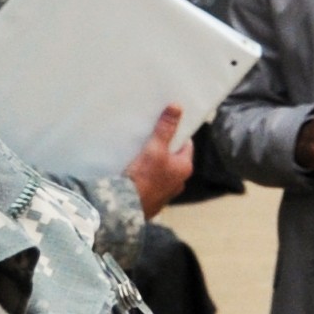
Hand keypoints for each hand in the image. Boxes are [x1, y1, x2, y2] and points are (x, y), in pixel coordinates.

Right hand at [123, 104, 193, 218]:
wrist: (127, 207)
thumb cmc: (145, 177)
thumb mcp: (155, 148)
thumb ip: (165, 128)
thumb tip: (177, 106)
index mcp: (185, 168)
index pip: (186, 145)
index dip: (177, 134)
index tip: (166, 126)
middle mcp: (180, 181)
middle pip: (173, 158)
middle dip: (164, 148)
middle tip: (151, 137)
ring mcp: (167, 192)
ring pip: (162, 170)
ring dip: (155, 162)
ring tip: (141, 152)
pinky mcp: (154, 199)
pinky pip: (152, 181)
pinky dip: (147, 175)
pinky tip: (136, 169)